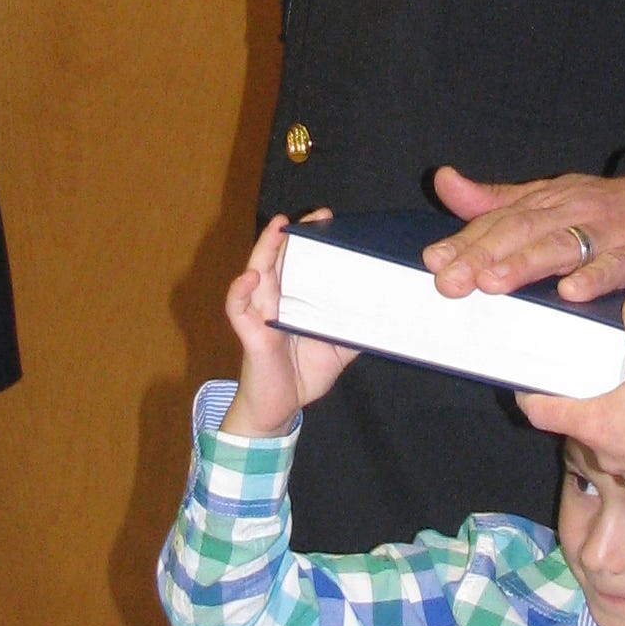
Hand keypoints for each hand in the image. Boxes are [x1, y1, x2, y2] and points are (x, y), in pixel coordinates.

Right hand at [218, 212, 358, 435]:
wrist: (281, 409)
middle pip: (280, 258)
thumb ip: (355, 330)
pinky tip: (251, 277)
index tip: (328, 220)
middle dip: (293, 233)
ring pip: (257, 273)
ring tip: (277, 228)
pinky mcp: (250, 334)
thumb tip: (386, 316)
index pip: (300, 261)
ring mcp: (260, 315)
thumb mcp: (338, 349)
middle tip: (316, 216)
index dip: (310, 239)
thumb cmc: (303, 374)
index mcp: (295, 299)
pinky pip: (237, 308)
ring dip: (265, 249)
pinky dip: (240, 291)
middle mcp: (276, 300)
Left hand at [424, 166, 624, 304]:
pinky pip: (616, 265)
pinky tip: (572, 293)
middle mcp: (572, 211)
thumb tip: (443, 181)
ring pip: (561, 246)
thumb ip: (497, 198)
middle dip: (483, 256)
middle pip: (522, 232)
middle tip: (450, 281)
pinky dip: (594, 278)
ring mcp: (607, 231)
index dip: (465, 240)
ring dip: (525, 265)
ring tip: (493, 283)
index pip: (499, 220)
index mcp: (547, 201)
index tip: (434, 261)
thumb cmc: (610, 210)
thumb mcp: (550, 198)